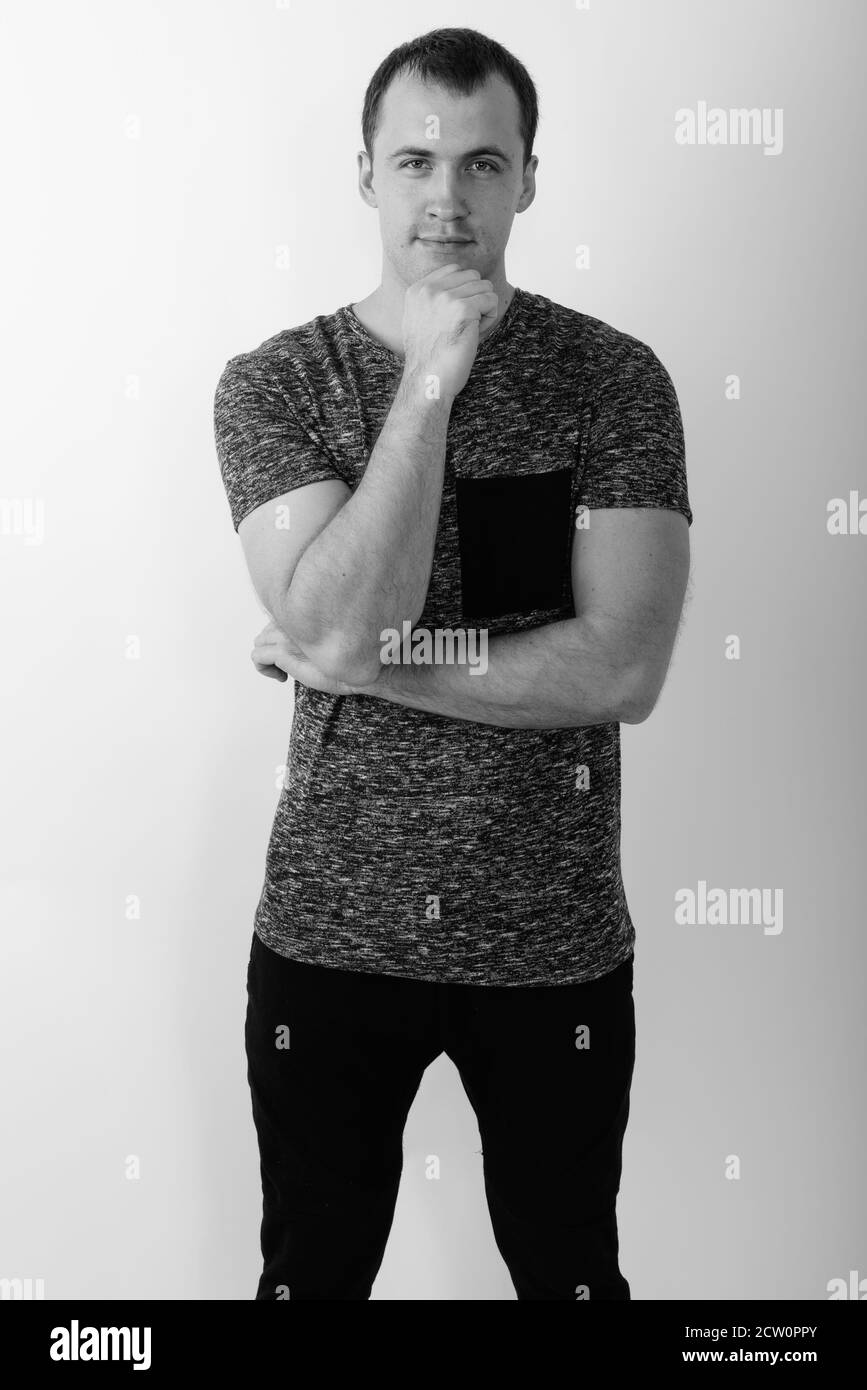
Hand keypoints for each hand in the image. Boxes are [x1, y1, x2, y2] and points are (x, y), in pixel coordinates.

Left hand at [251, 621, 376, 696]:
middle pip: (267, 631)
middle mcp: (294, 619)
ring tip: (286, 672)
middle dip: (274, 649)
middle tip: (290, 665)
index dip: (284, 637)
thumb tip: (299, 640)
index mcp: (306, 611)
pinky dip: (265, 669)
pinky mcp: (283, 651)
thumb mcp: (330, 639)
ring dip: (269, 659)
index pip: (279, 617)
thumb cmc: (351, 657)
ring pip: (260, 642)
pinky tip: (282, 677)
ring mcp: (287, 634)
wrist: (363, 669)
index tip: (298, 651)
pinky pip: (257, 657)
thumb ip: (312, 632)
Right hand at [402, 264, 498, 400]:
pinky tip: (477, 333)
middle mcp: (429, 290)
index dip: (464, 290)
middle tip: (466, 323)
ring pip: (484, 286)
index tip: (456, 314)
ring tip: (471, 328)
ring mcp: (445, 297)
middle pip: (472, 275)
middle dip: (476, 297)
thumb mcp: (419, 319)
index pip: (454, 269)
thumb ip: (432, 298)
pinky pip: (491, 300)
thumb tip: (458, 281)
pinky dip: (490, 318)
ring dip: (484, 308)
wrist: (427, 380)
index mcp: (417, 290)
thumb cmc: (429, 357)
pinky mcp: (463, 308)